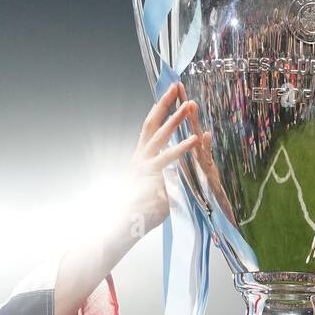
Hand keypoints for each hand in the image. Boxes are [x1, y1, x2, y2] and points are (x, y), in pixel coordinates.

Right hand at [124, 81, 201, 226]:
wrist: (120, 227)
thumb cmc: (137, 210)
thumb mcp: (151, 187)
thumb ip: (162, 176)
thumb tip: (171, 171)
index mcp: (140, 157)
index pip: (150, 127)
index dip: (159, 109)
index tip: (169, 93)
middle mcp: (140, 157)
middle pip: (153, 124)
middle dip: (165, 105)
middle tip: (178, 87)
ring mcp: (143, 165)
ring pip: (160, 136)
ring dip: (175, 119)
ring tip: (190, 106)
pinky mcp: (149, 176)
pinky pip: (168, 159)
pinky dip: (181, 148)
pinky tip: (194, 138)